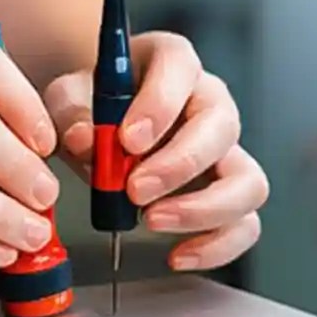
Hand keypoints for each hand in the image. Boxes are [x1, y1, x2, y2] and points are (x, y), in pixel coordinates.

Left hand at [45, 31, 268, 270]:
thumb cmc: (92, 105)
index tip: (128, 139)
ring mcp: (224, 150)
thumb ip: (71, 112)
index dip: (160, 102)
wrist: (102, 127)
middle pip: (222, 125)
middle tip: (134, 190)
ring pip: (247, 180)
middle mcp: (208, 101)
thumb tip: (85, 138)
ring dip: (204, 208)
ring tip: (154, 221)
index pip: (181, 65)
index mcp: (171, 62)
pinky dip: (217, 246)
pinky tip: (177, 254)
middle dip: (179, 164)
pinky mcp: (227, 192)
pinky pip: (245, 224)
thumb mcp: (68, 98)